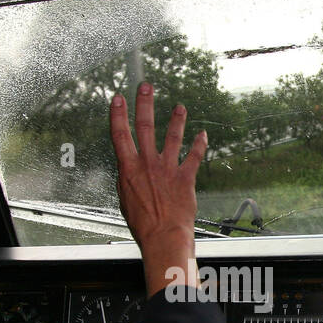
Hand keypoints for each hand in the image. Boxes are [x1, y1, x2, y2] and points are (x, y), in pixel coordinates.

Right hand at [109, 82, 206, 296]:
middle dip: (145, 104)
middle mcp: (147, 164)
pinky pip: (194, 156)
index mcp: (128, 170)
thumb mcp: (125, 200)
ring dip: (176, 120)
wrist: (163, 236)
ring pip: (172, 137)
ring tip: (180, 106)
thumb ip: (128, 181)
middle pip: (145, 127)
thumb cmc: (143, 225)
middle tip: (146, 86)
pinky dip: (200, 144)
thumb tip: (128, 172)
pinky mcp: (185, 177)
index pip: (120, 135)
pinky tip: (203, 135)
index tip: (119, 98)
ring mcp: (167, 169)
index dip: (118, 115)